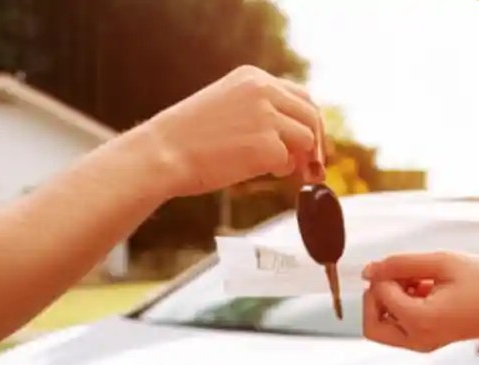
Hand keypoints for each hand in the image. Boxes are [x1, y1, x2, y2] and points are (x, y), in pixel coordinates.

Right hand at [151, 66, 325, 196]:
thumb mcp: (225, 105)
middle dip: (316, 142)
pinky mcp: (267, 146)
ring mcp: (266, 117)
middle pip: (311, 114)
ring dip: (299, 157)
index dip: (309, 121)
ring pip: (307, 138)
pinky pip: (289, 162)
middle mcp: (262, 90)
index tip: (311, 142)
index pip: (299, 95)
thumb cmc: (187, 138)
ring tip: (277, 168)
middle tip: (312, 165)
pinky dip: (280, 171)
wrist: (162, 153)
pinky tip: (261, 172)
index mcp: (252, 77)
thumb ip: (258, 110)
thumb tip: (295, 135)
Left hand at [361, 251, 478, 351]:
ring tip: (423, 281)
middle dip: (377, 296)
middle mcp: (418, 340)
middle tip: (405, 277)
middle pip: (370, 324)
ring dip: (392, 300)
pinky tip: (430, 289)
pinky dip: (404, 306)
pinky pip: (400, 327)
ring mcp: (424, 345)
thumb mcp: (443, 262)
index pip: (378, 293)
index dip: (389, 272)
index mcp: (420, 322)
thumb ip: (401, 263)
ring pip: (383, 326)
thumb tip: (367, 271)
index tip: (416, 265)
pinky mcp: (429, 341)